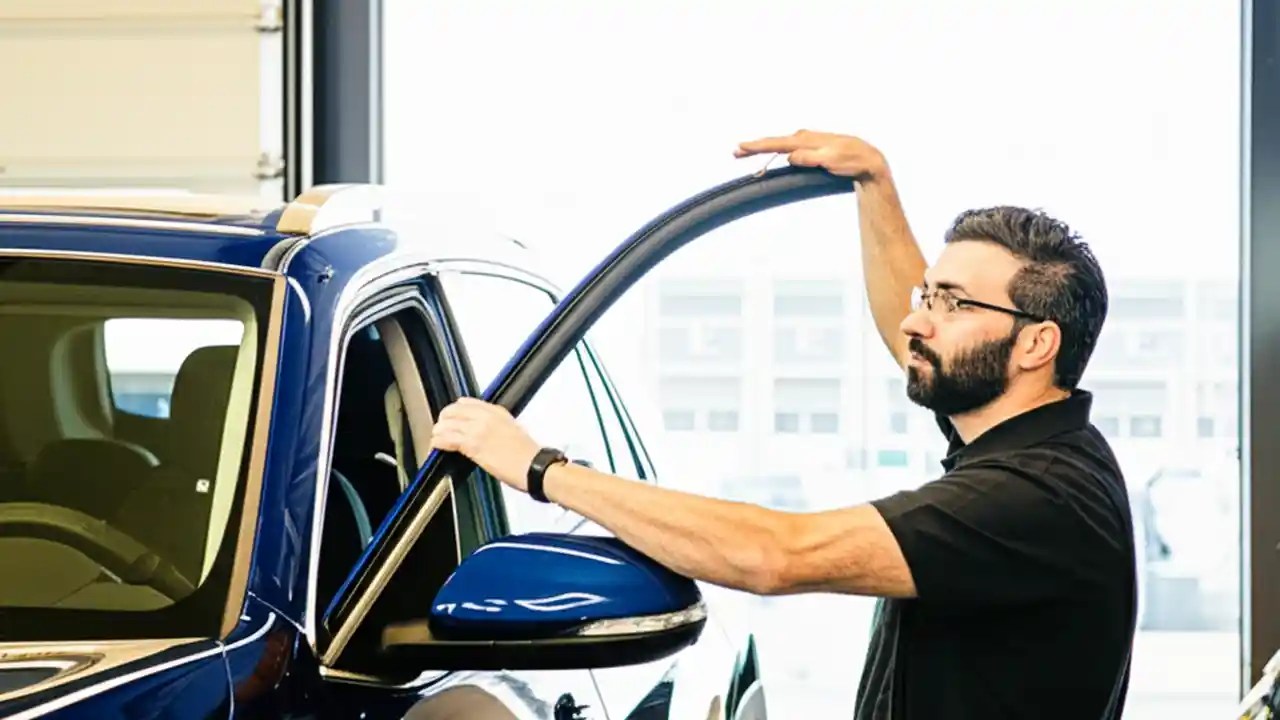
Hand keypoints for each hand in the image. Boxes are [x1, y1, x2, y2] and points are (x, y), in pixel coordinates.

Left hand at [430, 397, 541, 492]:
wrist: (534, 467)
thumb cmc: (528, 455)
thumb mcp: (513, 430)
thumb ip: (496, 426)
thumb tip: (482, 431)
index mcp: (497, 412)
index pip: (467, 402)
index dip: (454, 411)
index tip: (450, 418)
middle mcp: (486, 417)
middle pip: (453, 411)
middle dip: (443, 420)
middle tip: (440, 429)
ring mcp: (478, 430)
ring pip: (447, 424)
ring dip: (438, 432)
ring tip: (436, 439)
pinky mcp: (473, 445)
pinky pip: (448, 439)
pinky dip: (438, 442)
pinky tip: (435, 445)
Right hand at [735, 129, 888, 180]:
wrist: (868, 160)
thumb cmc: (851, 160)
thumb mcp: (830, 160)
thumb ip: (810, 158)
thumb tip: (791, 157)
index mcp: (807, 141)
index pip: (777, 144)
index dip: (758, 146)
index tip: (741, 147)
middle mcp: (805, 138)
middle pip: (775, 142)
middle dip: (756, 146)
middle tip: (737, 151)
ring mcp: (809, 142)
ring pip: (781, 144)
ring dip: (765, 148)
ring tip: (748, 152)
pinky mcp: (812, 148)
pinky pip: (790, 147)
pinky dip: (778, 150)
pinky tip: (774, 154)